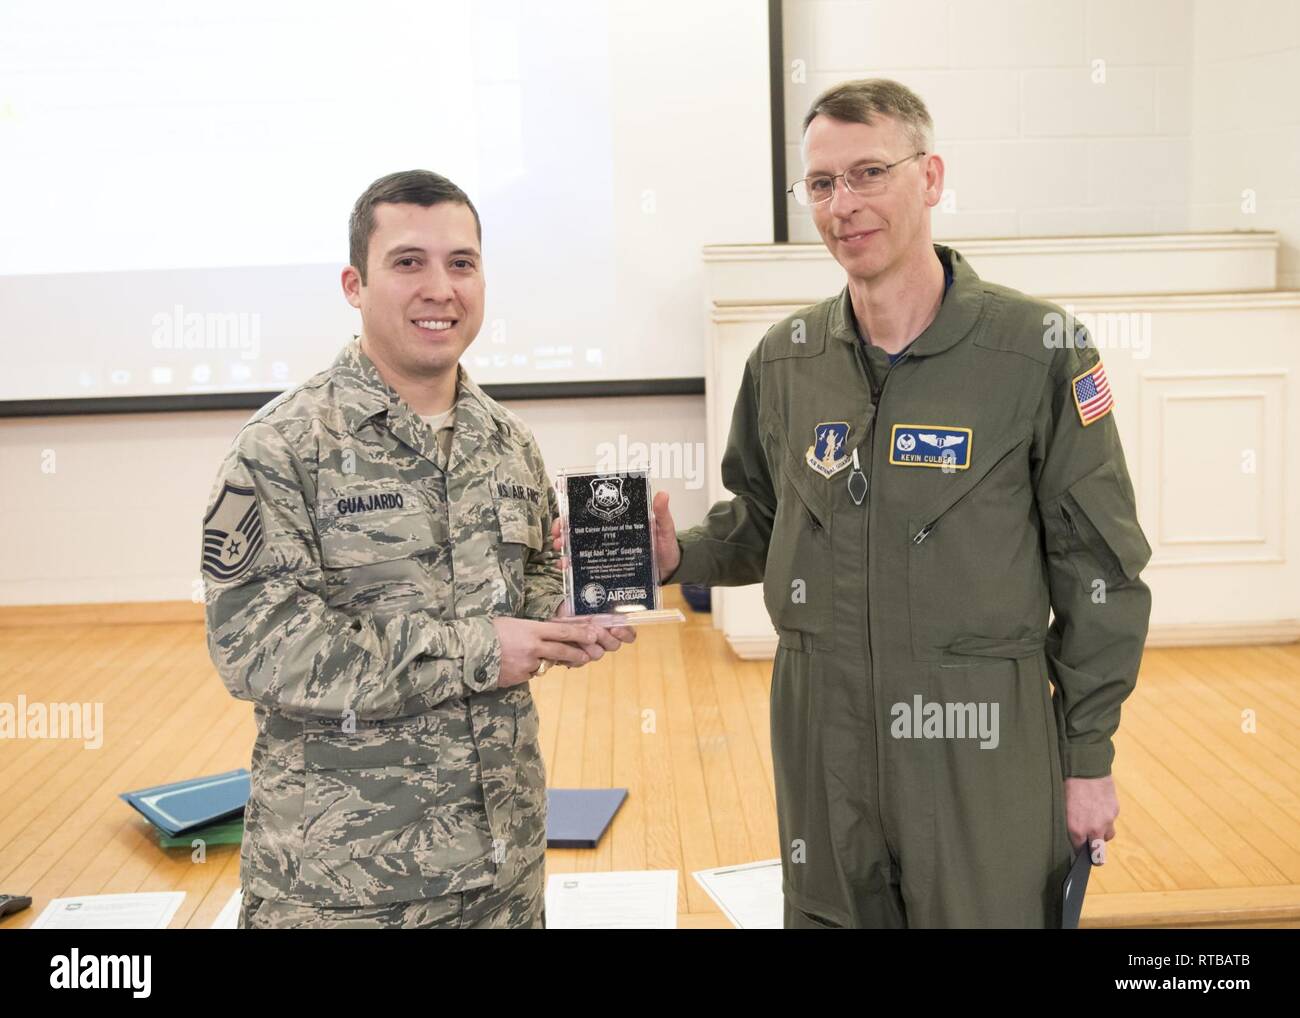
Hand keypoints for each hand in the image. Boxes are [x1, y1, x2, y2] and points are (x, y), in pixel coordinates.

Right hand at [491, 616, 599, 688]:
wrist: (467, 652)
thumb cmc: (487, 631)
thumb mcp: (512, 624)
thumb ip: (531, 631)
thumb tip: (545, 636)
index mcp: (531, 630)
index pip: (563, 631)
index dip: (581, 634)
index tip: (594, 635)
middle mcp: (533, 647)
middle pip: (562, 651)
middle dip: (577, 654)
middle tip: (588, 656)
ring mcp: (527, 664)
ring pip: (544, 664)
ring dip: (543, 662)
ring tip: (531, 656)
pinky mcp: (519, 678)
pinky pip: (529, 674)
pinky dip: (526, 670)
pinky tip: (513, 663)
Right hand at [548, 490, 679, 581]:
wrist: (669, 571)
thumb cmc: (665, 546)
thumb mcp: (664, 529)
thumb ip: (661, 514)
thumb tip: (663, 494)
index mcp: (618, 519)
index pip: (594, 505)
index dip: (575, 499)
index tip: (561, 492)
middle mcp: (607, 532)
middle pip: (578, 525)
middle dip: (563, 526)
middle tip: (559, 532)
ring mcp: (604, 549)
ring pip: (576, 544)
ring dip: (564, 545)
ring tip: (560, 549)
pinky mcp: (604, 566)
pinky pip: (583, 565)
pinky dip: (571, 565)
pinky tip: (565, 567)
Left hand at [553, 600, 636, 656]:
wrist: (549, 615)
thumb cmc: (571, 606)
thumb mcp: (588, 602)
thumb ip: (601, 602)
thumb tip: (609, 602)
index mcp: (611, 626)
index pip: (629, 635)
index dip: (626, 634)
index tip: (615, 628)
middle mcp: (603, 640)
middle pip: (614, 645)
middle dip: (605, 637)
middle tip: (595, 630)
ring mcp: (590, 650)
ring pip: (598, 654)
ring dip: (589, 644)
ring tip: (579, 636)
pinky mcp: (576, 658)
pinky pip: (580, 661)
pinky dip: (574, 652)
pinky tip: (568, 644)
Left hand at [1064, 774, 1118, 860]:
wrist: (1086, 767)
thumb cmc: (1067, 785)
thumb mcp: (1062, 808)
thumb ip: (1069, 824)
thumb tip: (1073, 836)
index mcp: (1076, 829)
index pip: (1079, 851)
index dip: (1078, 852)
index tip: (1078, 852)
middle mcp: (1093, 828)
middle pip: (1098, 853)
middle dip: (1095, 856)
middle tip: (1093, 856)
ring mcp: (1106, 820)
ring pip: (1107, 837)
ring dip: (1101, 835)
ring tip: (1094, 824)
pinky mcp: (1114, 811)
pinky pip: (1111, 821)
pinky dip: (1105, 819)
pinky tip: (1098, 808)